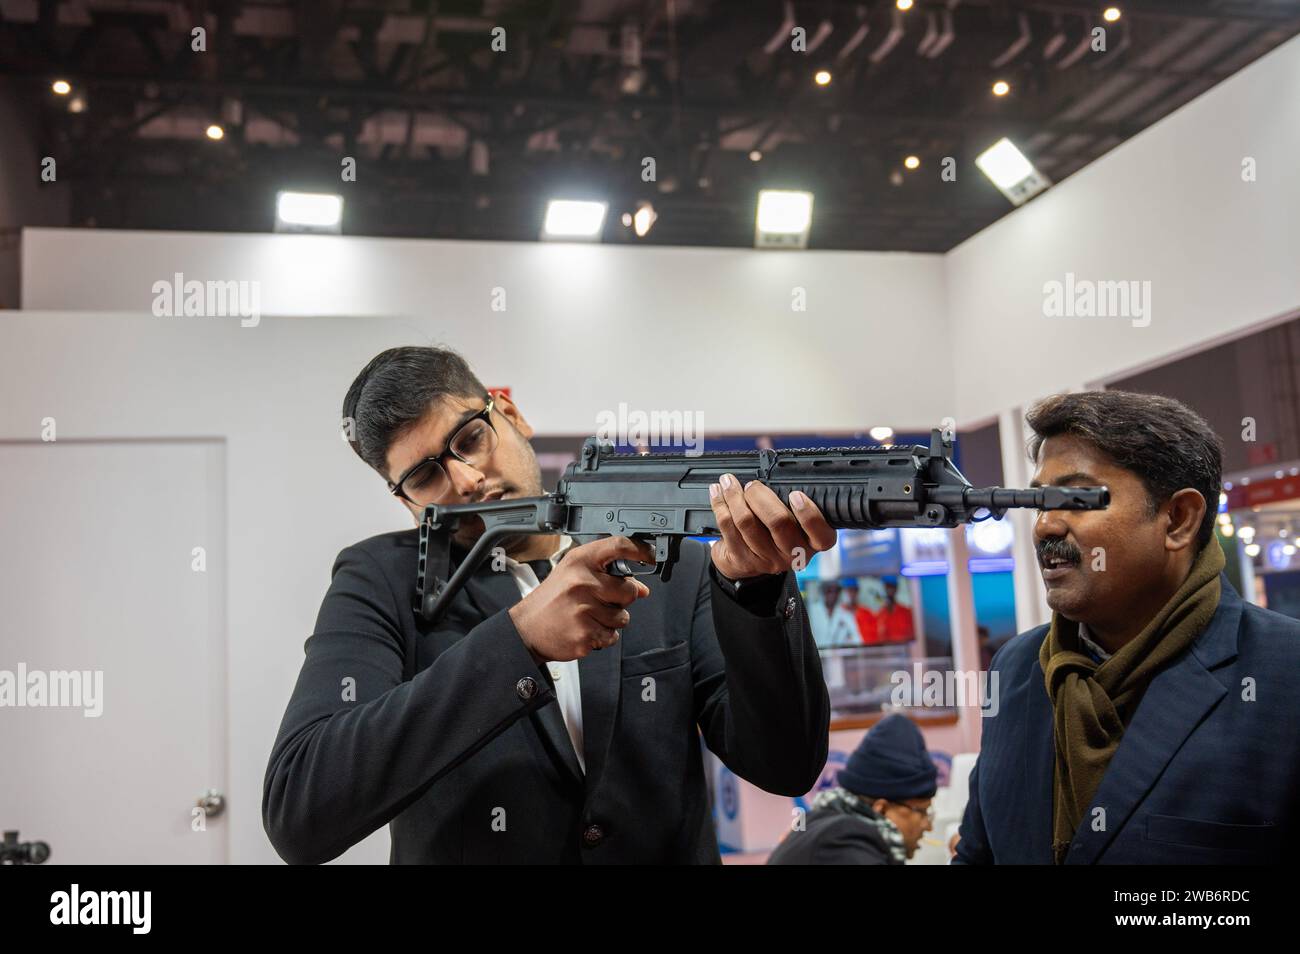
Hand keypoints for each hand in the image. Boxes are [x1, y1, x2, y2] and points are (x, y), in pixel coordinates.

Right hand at [508, 536, 654, 662]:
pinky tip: (584, 629)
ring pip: (623, 618)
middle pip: (629, 590)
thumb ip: (608, 576)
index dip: (640, 549)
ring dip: (611, 621)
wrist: (526, 629)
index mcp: (579, 562)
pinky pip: (612, 636)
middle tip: (600, 601)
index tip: (650, 556)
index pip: (618, 546)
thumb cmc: (552, 600)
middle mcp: (582, 582)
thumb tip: (641, 588)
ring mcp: (584, 609)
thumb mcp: (573, 576)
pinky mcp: (586, 634)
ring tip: (588, 616)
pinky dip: (602, 636)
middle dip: (622, 600)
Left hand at [708, 474, 836, 579]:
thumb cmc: (773, 533)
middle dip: (760, 495)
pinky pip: (728, 527)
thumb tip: (775, 473)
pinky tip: (718, 493)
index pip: (821, 533)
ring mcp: (767, 559)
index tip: (795, 494)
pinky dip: (720, 504)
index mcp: (813, 543)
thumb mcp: (793, 521)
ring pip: (747, 522)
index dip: (808, 513)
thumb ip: (792, 503)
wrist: (745, 563)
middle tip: (751, 485)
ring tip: (728, 482)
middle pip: (778, 521)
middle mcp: (792, 554)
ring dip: (734, 496)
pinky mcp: (742, 559)